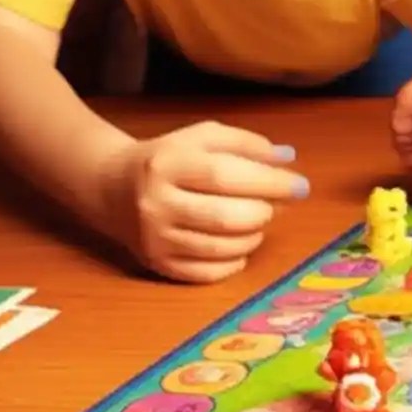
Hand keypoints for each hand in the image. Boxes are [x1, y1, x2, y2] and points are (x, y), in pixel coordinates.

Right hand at [100, 121, 307, 282]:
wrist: (111, 187)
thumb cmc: (168, 159)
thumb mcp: (201, 138)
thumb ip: (246, 144)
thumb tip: (288, 159)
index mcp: (167, 164)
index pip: (227, 176)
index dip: (270, 183)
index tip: (300, 186)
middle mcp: (157, 203)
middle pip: (227, 217)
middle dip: (264, 212)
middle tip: (274, 205)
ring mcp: (155, 239)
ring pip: (222, 248)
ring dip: (253, 236)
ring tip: (256, 221)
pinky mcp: (157, 264)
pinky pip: (209, 273)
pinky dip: (235, 261)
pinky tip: (238, 244)